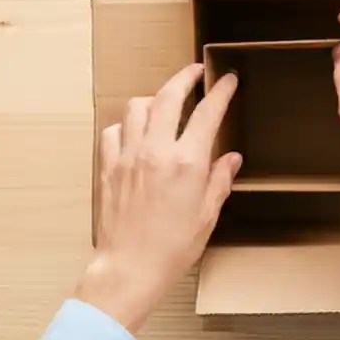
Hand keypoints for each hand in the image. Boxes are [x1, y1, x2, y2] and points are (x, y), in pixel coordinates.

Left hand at [77, 64, 241, 332]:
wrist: (129, 268)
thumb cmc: (172, 248)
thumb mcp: (207, 215)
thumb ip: (219, 180)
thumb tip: (231, 159)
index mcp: (186, 163)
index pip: (207, 112)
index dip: (221, 91)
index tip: (228, 80)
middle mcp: (155, 151)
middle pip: (169, 96)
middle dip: (185, 77)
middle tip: (196, 71)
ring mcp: (128, 157)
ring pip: (136, 107)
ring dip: (153, 99)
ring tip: (164, 103)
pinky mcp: (108, 168)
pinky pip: (113, 132)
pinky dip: (125, 126)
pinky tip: (134, 134)